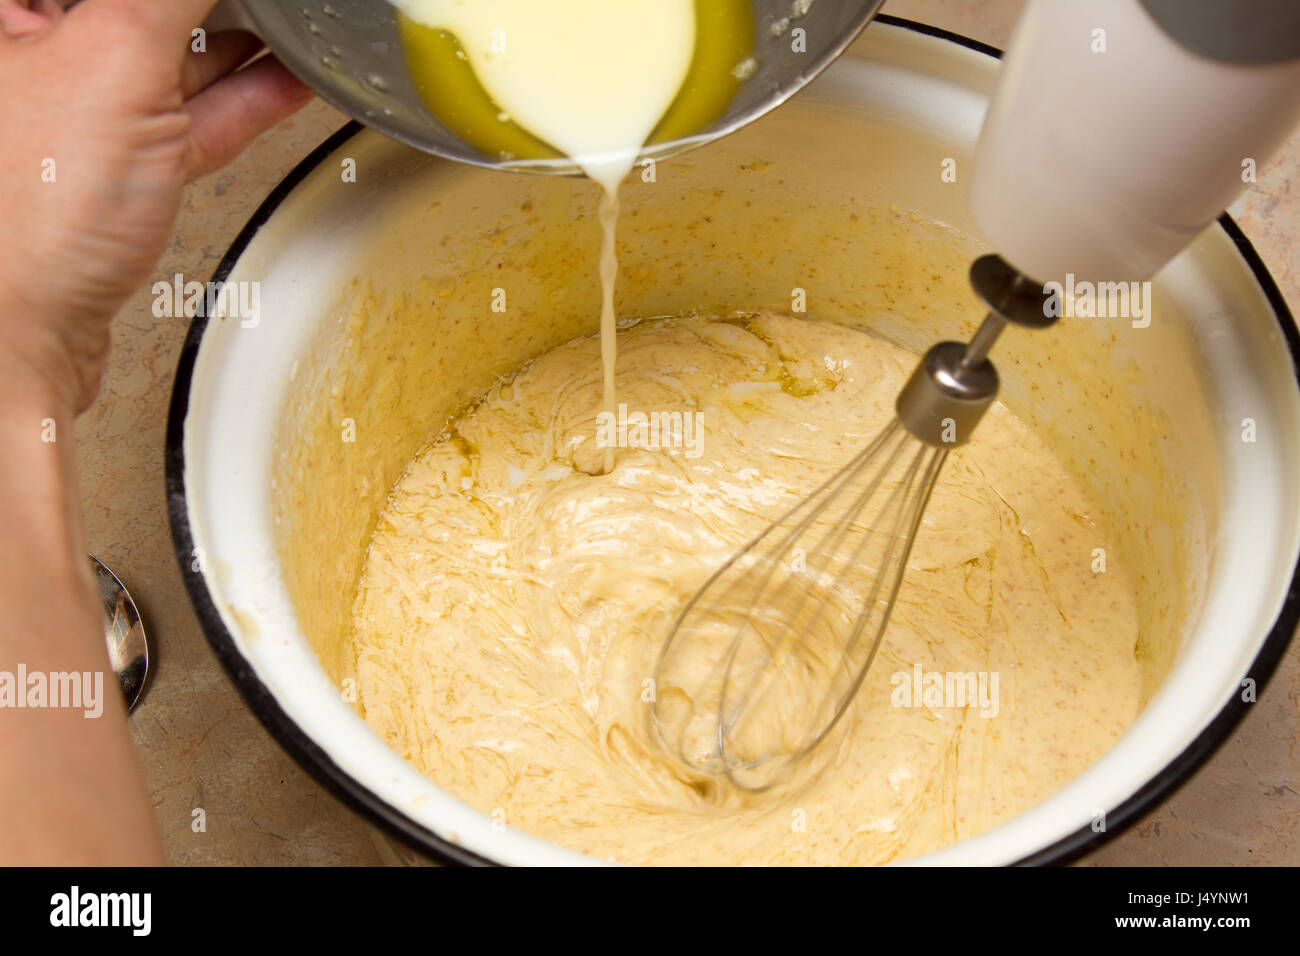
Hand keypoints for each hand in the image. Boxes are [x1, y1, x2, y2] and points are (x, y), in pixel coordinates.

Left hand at [0, 0, 311, 411]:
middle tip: (266, 7)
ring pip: (166, 58)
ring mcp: (71, 116)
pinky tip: (287, 85)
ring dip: (239, 47)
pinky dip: (239, 103)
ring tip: (298, 32)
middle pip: (134, 10)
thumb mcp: (114, 60)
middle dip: (213, 6)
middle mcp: (27, 58)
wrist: (22, 334)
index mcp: (5, 14)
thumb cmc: (25, 217)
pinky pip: (184, 118)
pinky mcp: (110, 169)